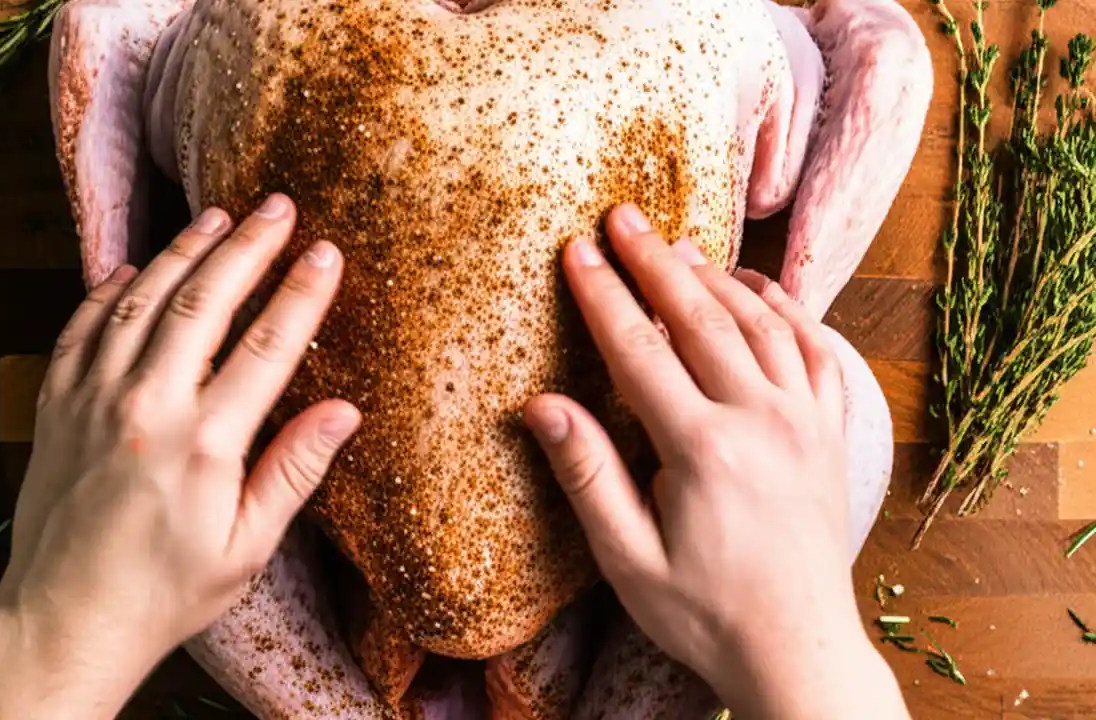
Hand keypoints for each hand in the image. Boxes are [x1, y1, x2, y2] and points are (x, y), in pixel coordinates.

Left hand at [0, 195, 359, 719]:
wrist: (66, 621)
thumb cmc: (166, 593)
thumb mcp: (247, 548)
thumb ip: (293, 470)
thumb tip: (346, 410)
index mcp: (204, 444)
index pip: (266, 346)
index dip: (301, 292)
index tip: (327, 250)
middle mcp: (146, 406)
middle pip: (204, 302)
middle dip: (247, 246)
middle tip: (278, 206)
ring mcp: (93, 398)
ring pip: (142, 300)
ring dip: (182, 252)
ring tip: (217, 217)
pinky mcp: (56, 403)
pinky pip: (83, 325)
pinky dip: (110, 288)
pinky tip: (133, 265)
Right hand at [525, 204, 907, 719]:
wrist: (798, 650)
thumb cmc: (704, 613)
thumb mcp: (627, 560)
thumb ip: (588, 477)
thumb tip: (542, 405)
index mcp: (703, 449)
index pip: (640, 349)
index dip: (603, 294)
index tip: (576, 249)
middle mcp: (761, 421)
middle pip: (701, 318)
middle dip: (655, 261)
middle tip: (622, 216)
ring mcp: (805, 423)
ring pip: (761, 324)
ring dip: (716, 278)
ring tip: (678, 246)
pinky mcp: (830, 435)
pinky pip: (817, 352)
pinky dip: (789, 311)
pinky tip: (762, 290)